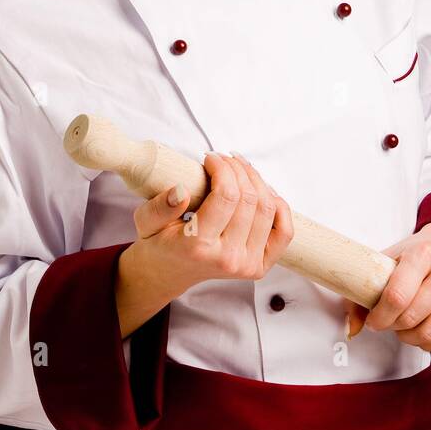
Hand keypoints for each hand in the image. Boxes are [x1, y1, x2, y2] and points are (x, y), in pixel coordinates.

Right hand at [131, 151, 294, 300]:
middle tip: (224, 159)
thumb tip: (180, 191)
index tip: (210, 157)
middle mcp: (228, 259)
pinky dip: (279, 206)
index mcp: (198, 247)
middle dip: (239, 169)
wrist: (168, 271)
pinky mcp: (260, 266)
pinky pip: (284, 231)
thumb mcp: (146, 221)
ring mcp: (247, 265)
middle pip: (249, 199)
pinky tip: (261, 191)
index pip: (225, 196)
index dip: (222, 168)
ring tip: (239, 169)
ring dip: (257, 180)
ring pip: (268, 208)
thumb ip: (159, 207)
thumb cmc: (158, 242)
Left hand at [343, 221, 430, 349]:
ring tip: (404, 326)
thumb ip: (364, 291)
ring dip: (410, 337)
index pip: (397, 297)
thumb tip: (352, 328)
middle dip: (393, 327)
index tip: (374, 320)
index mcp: (423, 254)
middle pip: (412, 318)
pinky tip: (423, 330)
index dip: (380, 317)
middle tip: (388, 321)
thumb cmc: (419, 252)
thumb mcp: (389, 259)